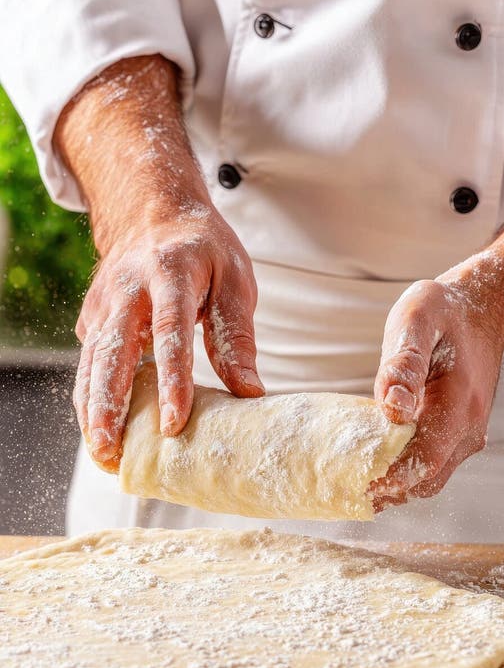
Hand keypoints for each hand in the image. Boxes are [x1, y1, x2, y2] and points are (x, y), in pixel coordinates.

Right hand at [54, 55, 262, 466]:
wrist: (154, 213)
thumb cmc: (204, 251)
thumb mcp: (235, 279)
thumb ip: (238, 335)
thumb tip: (250, 393)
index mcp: (170, 273)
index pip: (170, 333)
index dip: (171, 381)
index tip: (173, 423)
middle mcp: (127, 288)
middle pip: (112, 352)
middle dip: (108, 405)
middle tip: (110, 450)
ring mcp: (103, 303)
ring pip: (91, 362)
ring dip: (91, 410)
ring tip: (101, 454)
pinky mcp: (92, 318)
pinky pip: (89, 363)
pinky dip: (90, 398)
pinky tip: (99, 432)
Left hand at [371, 242, 503, 509]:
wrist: (482, 305)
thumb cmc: (443, 309)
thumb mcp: (417, 320)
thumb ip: (404, 364)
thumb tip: (392, 407)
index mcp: (459, 404)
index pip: (426, 461)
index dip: (391, 479)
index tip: (356, 484)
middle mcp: (469, 427)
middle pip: (428, 479)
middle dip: (389, 490)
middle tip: (345, 489)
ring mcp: (468, 432)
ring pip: (432, 476)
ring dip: (397, 484)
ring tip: (355, 480)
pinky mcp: (460, 432)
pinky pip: (434, 463)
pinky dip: (407, 470)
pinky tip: (376, 462)